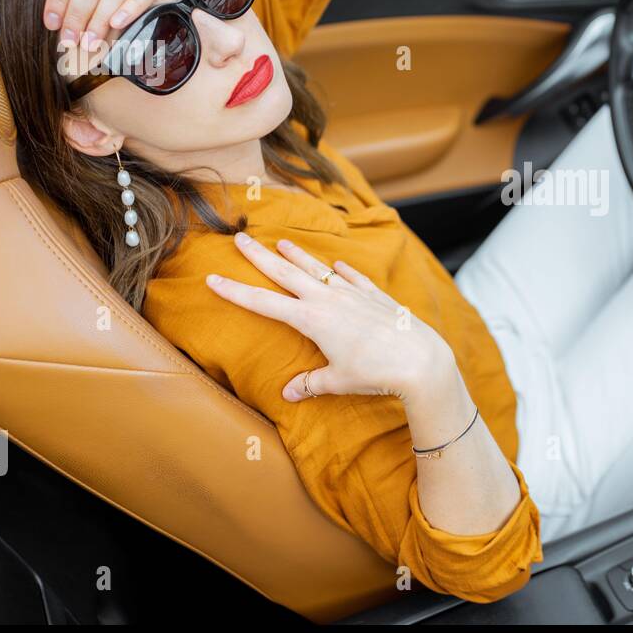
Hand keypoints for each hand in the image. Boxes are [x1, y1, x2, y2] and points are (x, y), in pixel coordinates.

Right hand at [205, 232, 456, 405]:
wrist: (419, 359)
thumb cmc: (375, 373)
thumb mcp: (337, 382)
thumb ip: (310, 384)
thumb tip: (287, 394)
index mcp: (311, 319)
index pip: (264, 303)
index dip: (236, 291)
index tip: (213, 278)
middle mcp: (329, 300)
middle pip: (286, 273)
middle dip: (260, 257)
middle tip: (240, 238)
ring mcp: (353, 294)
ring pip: (319, 269)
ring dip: (299, 255)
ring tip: (282, 241)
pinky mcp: (375, 296)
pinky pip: (355, 279)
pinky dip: (344, 271)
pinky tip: (338, 264)